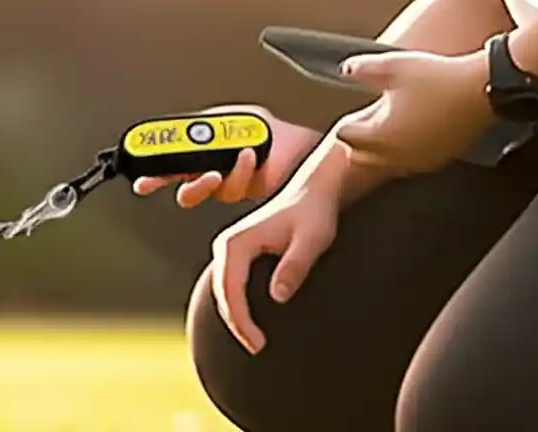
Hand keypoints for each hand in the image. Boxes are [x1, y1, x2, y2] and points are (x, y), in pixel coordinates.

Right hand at [132, 104, 321, 206]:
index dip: (150, 163)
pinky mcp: (241, 193)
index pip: (169, 158)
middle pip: (173, 180)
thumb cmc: (271, 131)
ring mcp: (223, 184)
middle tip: (149, 181)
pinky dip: (237, 172)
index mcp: (204, 149)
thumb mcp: (231, 118)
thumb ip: (206, 123)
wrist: (298, 146)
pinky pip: (228, 189)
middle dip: (159, 180)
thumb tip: (181, 125)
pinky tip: (247, 159)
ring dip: (202, 180)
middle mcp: (208, 168)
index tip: (135, 162)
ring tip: (214, 169)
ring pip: (196, 191)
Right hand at [210, 137, 349, 352]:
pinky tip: (252, 320)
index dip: (242, 321)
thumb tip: (277, 296)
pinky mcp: (239, 251)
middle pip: (221, 292)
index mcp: (237, 242)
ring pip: (223, 289)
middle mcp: (227, 243)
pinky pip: (231, 283)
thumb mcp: (311, 240)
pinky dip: (237, 303)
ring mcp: (231, 246)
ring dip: (235, 315)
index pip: (230, 290)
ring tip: (254, 340)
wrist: (315, 190)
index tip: (259, 342)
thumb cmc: (315, 214)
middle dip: (236, 323)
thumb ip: (295, 266)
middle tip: (257, 348)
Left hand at [336, 49, 495, 172]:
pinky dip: (403, 151)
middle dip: (359, 140)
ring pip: (385, 162)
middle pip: (361, 156)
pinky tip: (413, 129)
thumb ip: (363, 70)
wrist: (485, 89)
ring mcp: (419, 161)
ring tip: (390, 122)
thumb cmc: (440, 78)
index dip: (346, 122)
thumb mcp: (394, 66)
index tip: (352, 110)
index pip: (345, 137)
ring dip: (381, 147)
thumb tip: (345, 71)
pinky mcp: (439, 160)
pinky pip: (409, 162)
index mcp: (380, 136)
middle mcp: (397, 156)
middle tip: (365, 118)